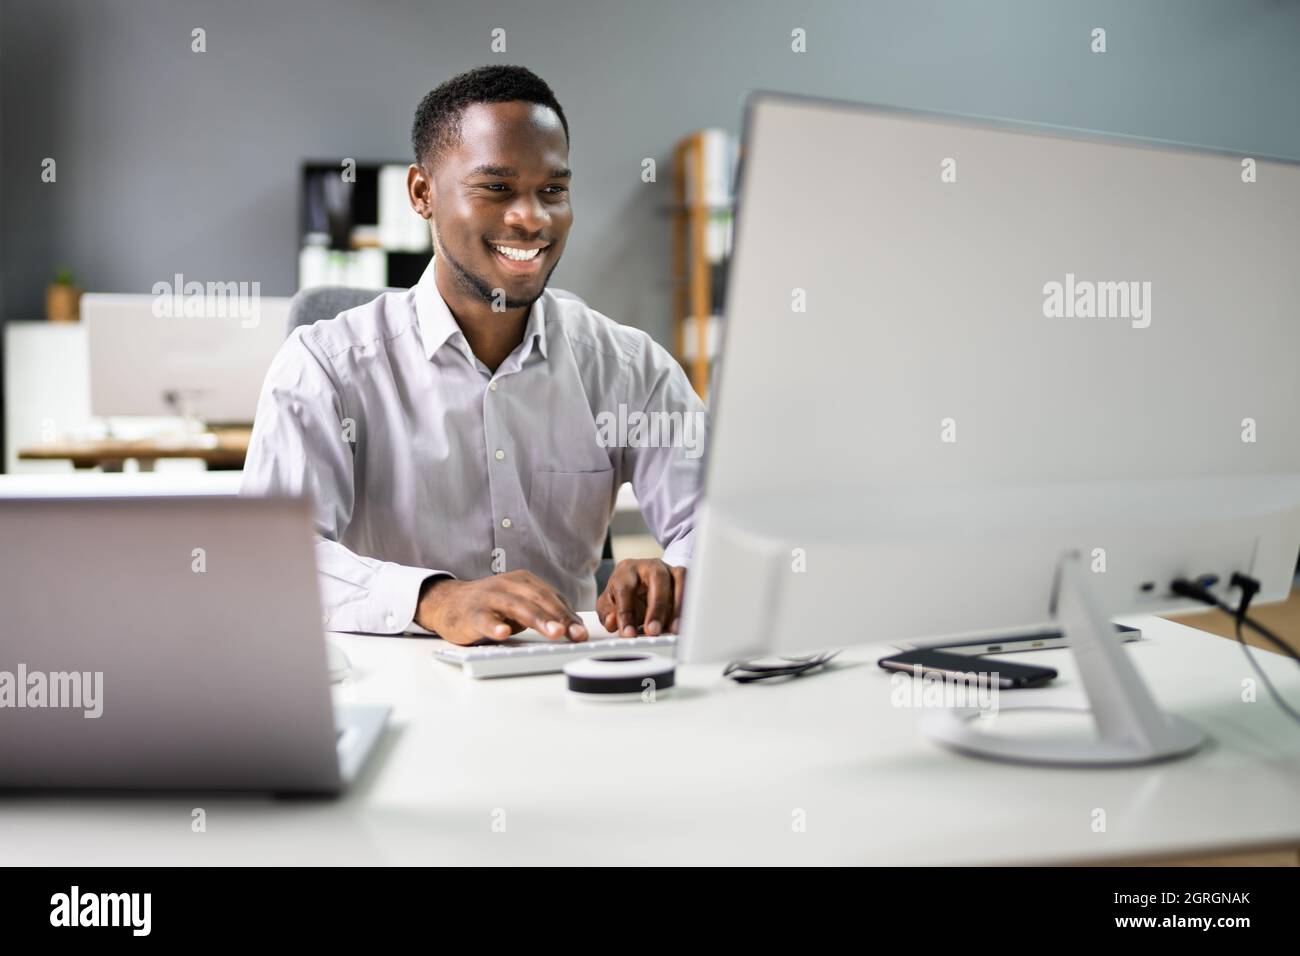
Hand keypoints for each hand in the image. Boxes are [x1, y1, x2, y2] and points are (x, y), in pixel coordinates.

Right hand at [416, 570, 588, 646]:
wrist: (448, 602)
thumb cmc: (491, 606)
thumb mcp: (521, 606)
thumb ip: (544, 613)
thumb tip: (575, 629)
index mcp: (525, 582)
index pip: (552, 598)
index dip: (569, 616)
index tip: (581, 634)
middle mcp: (509, 585)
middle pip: (539, 600)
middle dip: (559, 617)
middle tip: (574, 634)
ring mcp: (490, 598)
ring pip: (517, 607)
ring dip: (537, 620)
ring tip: (554, 633)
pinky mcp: (472, 613)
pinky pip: (485, 619)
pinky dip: (494, 626)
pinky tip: (503, 633)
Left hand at [596, 559, 685, 636]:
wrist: (641, 582)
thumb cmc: (625, 593)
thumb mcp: (609, 604)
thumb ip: (607, 614)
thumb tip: (613, 622)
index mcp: (626, 571)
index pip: (625, 588)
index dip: (626, 613)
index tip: (628, 633)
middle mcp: (649, 565)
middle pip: (656, 578)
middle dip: (656, 607)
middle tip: (653, 630)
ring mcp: (668, 569)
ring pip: (678, 579)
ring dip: (677, 606)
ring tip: (673, 629)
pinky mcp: (683, 576)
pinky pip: (690, 586)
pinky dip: (688, 604)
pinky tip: (683, 622)